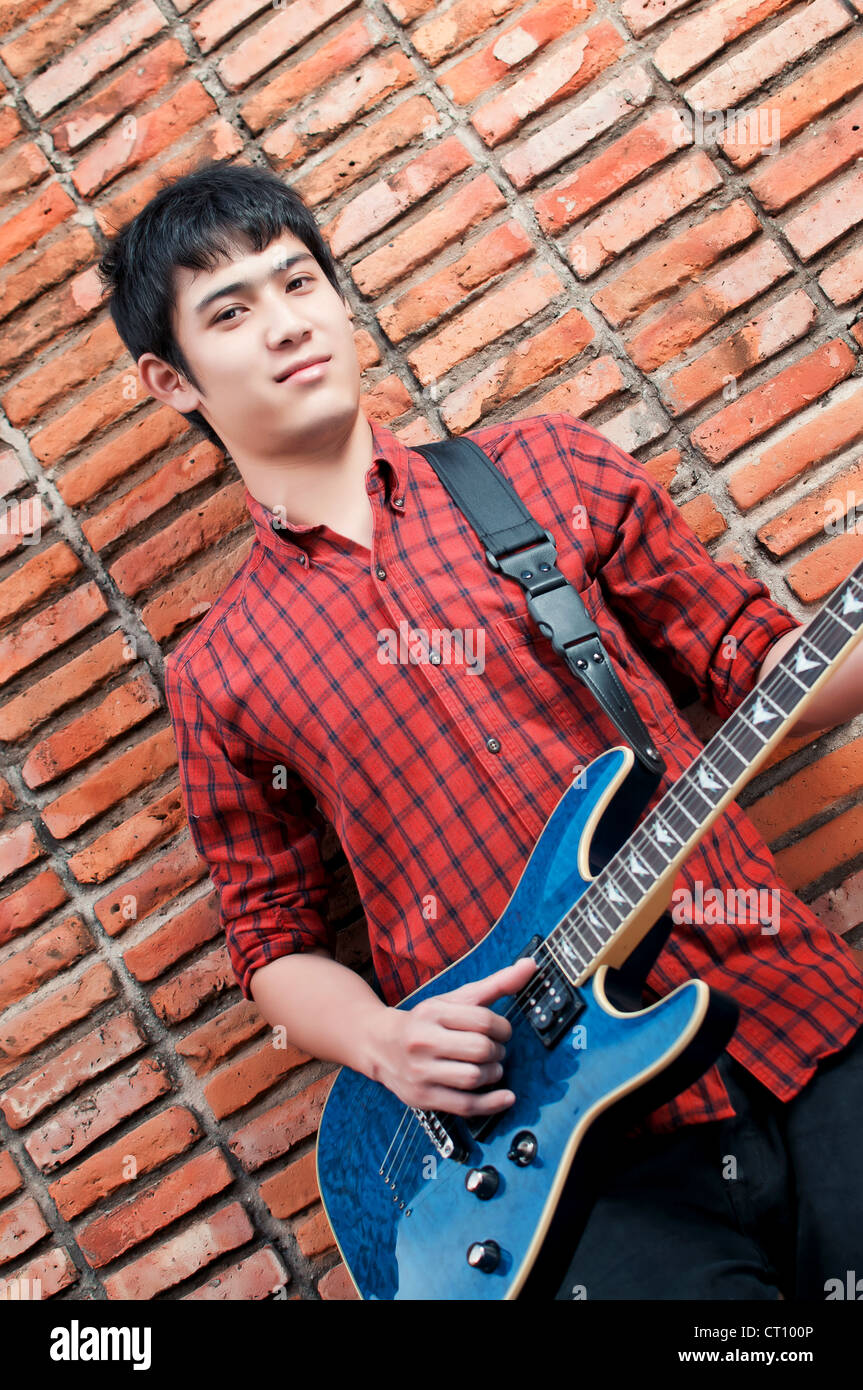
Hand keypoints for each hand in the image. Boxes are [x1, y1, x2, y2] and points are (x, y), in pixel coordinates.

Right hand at [369, 956, 538, 1115]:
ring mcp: (421, 1072)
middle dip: (497, 1051)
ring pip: (474, 1078)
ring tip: (491, 1067)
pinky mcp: (423, 1097)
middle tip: (495, 1050)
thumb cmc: (425, 1021)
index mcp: (432, 1013)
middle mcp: (423, 1042)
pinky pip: (465, 1105)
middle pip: (480, 1049)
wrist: (379, 1044)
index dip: (502, 1027)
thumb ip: (495, 984)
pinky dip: (491, 1104)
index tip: (502, 1031)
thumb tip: (531, 965)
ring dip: (494, 1074)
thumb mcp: (455, 999)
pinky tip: (505, 1097)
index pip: (482, 1020)